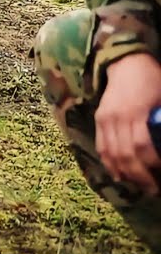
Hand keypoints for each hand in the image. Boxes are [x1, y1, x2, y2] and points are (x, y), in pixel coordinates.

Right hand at [97, 53, 160, 194]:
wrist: (126, 64)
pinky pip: (102, 147)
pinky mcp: (99, 120)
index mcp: (136, 112)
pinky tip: (119, 175)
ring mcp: (105, 119)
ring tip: (139, 186)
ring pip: (112, 154)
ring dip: (125, 174)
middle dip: (140, 177)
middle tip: (154, 190)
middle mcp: (117, 118)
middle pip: (126, 155)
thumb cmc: (153, 80)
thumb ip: (160, 123)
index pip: (142, 146)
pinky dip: (109, 164)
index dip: (152, 165)